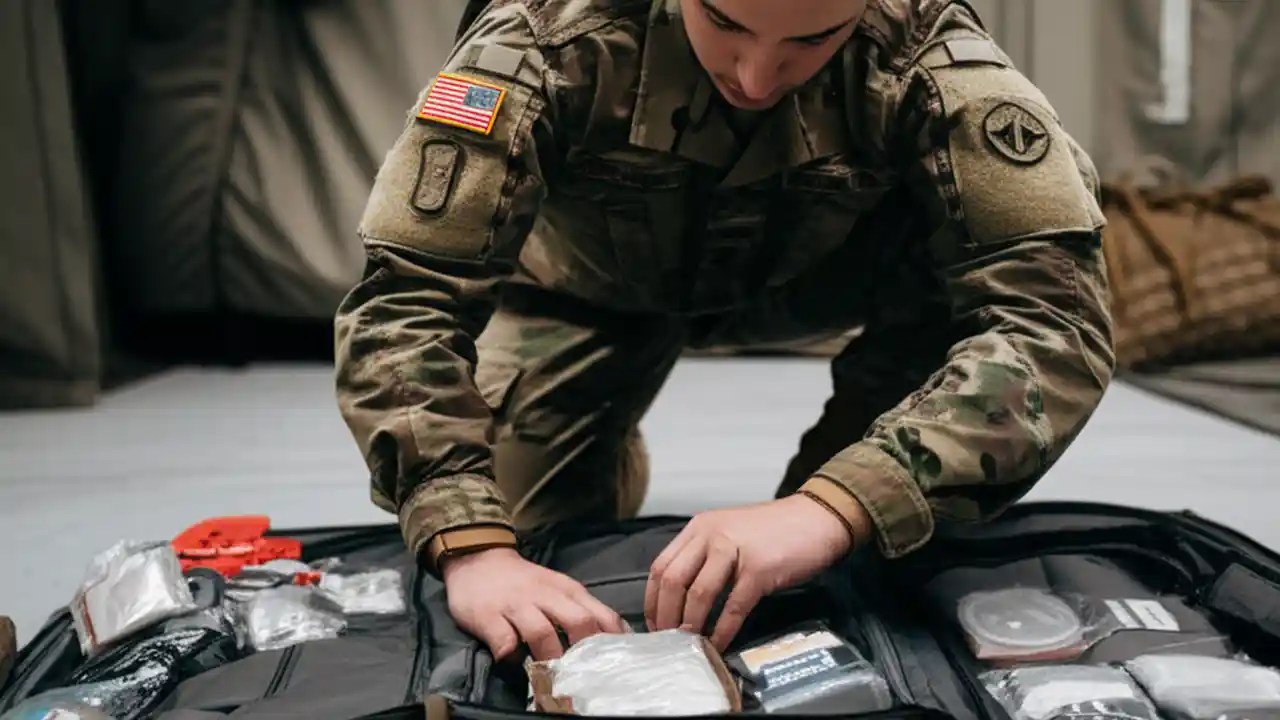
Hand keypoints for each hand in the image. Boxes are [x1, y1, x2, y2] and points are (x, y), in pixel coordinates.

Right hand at [443, 547, 627, 660]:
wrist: (478, 559)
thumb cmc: (524, 582)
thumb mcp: (559, 591)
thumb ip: (583, 612)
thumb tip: (612, 641)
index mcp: (569, 591)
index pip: (602, 617)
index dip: (612, 643)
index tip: (614, 665)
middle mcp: (547, 596)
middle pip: (579, 623)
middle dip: (585, 653)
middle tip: (584, 677)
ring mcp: (517, 605)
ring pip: (543, 633)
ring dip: (550, 658)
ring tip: (551, 678)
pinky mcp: (489, 615)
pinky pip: (503, 640)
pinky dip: (509, 654)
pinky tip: (511, 661)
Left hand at [644, 495, 858, 650]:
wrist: (816, 519)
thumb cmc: (773, 531)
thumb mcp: (728, 534)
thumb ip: (704, 557)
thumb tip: (680, 598)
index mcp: (699, 528)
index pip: (660, 565)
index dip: (652, 600)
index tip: (653, 624)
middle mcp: (711, 535)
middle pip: (672, 580)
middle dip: (665, 615)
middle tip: (666, 640)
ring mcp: (735, 551)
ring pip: (698, 593)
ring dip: (689, 624)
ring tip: (688, 645)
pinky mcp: (759, 570)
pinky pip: (733, 607)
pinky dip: (722, 630)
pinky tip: (717, 645)